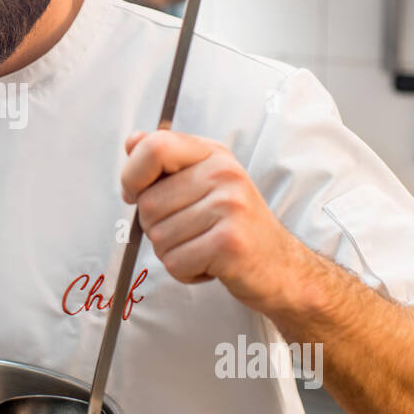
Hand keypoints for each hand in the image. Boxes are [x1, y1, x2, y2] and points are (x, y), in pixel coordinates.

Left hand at [120, 129, 306, 312]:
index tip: (133, 194)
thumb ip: (167, 160)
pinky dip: (186, 272)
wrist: (282, 267)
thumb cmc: (235, 225)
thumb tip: (132, 141)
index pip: (155, 147)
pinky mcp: (229, 243)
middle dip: (156, 227)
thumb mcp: (205, 181)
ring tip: (203, 247)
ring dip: (172, 252)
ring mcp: (230, 207)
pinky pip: (175, 262)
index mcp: (214, 154)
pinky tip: (210, 265)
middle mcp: (224, 174)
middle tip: (191, 232)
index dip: (131, 175)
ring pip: (158, 237)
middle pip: (148, 203)